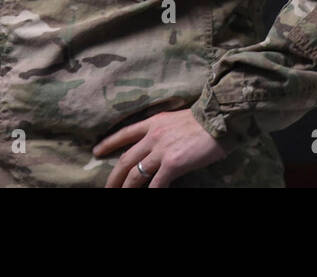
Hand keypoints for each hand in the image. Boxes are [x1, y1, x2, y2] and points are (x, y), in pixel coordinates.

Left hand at [94, 107, 227, 187]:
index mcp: (153, 123)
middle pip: (125, 159)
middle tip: (106, 188)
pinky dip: (151, 194)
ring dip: (126, 189)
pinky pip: (156, 184)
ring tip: (119, 196)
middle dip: (113, 177)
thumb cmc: (204, 121)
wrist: (219, 120)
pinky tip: (150, 197)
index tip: (96, 151)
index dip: (108, 143)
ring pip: (136, 174)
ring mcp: (162, 151)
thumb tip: (156, 146)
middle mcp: (153, 136)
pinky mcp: (173, 164)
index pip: (124, 133)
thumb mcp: (176, 119)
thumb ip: (163, 131)